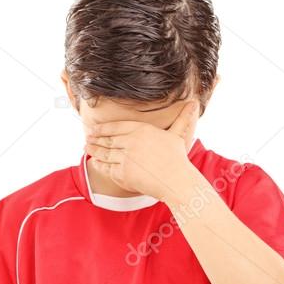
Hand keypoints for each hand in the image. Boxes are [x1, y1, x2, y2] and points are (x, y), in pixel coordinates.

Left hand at [84, 99, 201, 200]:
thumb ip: (183, 118)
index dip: (102, 128)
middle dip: (95, 139)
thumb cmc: (178, 159)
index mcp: (141, 129)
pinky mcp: (123, 173)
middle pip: (108, 139)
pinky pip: (106, 167)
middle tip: (87, 138)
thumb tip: (196, 103)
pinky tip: (95, 162)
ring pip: (104, 153)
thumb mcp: (178, 135)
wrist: (176, 180)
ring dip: (94, 150)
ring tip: (87, 148)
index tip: (94, 128)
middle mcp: (131, 141)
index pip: (116, 126)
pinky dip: (99, 165)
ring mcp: (125, 157)